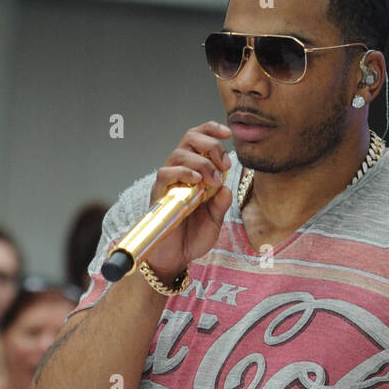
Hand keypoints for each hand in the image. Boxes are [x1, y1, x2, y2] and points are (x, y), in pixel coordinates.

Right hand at [146, 121, 233, 280]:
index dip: (212, 130)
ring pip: (179, 153)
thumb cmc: (192, 238)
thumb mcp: (215, 221)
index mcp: (196, 172)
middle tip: (224, 164)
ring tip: (213, 179)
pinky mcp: (159, 194)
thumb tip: (226, 186)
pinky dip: (183, 172)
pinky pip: (166, 173)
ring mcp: (169, 182)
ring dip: (201, 161)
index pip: (199, 139)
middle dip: (211, 144)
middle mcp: (181, 172)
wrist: (175, 258)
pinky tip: (197, 182)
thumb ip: (221, 204)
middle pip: (189, 138)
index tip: (228, 134)